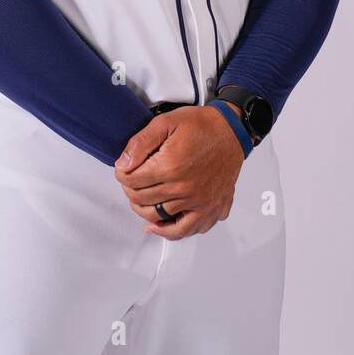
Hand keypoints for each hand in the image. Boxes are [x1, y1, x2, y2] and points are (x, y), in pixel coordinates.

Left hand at [113, 103, 245, 238]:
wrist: (232, 131)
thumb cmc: (202, 126)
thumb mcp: (166, 122)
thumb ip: (141, 143)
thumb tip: (123, 163)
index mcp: (170, 167)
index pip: (131, 181)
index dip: (121, 174)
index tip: (123, 170)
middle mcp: (184, 188)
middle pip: (142, 200)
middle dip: (130, 190)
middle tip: (130, 182)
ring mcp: (198, 202)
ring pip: (158, 217)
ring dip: (143, 209)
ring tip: (140, 200)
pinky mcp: (210, 208)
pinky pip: (186, 230)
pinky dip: (168, 232)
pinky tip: (158, 226)